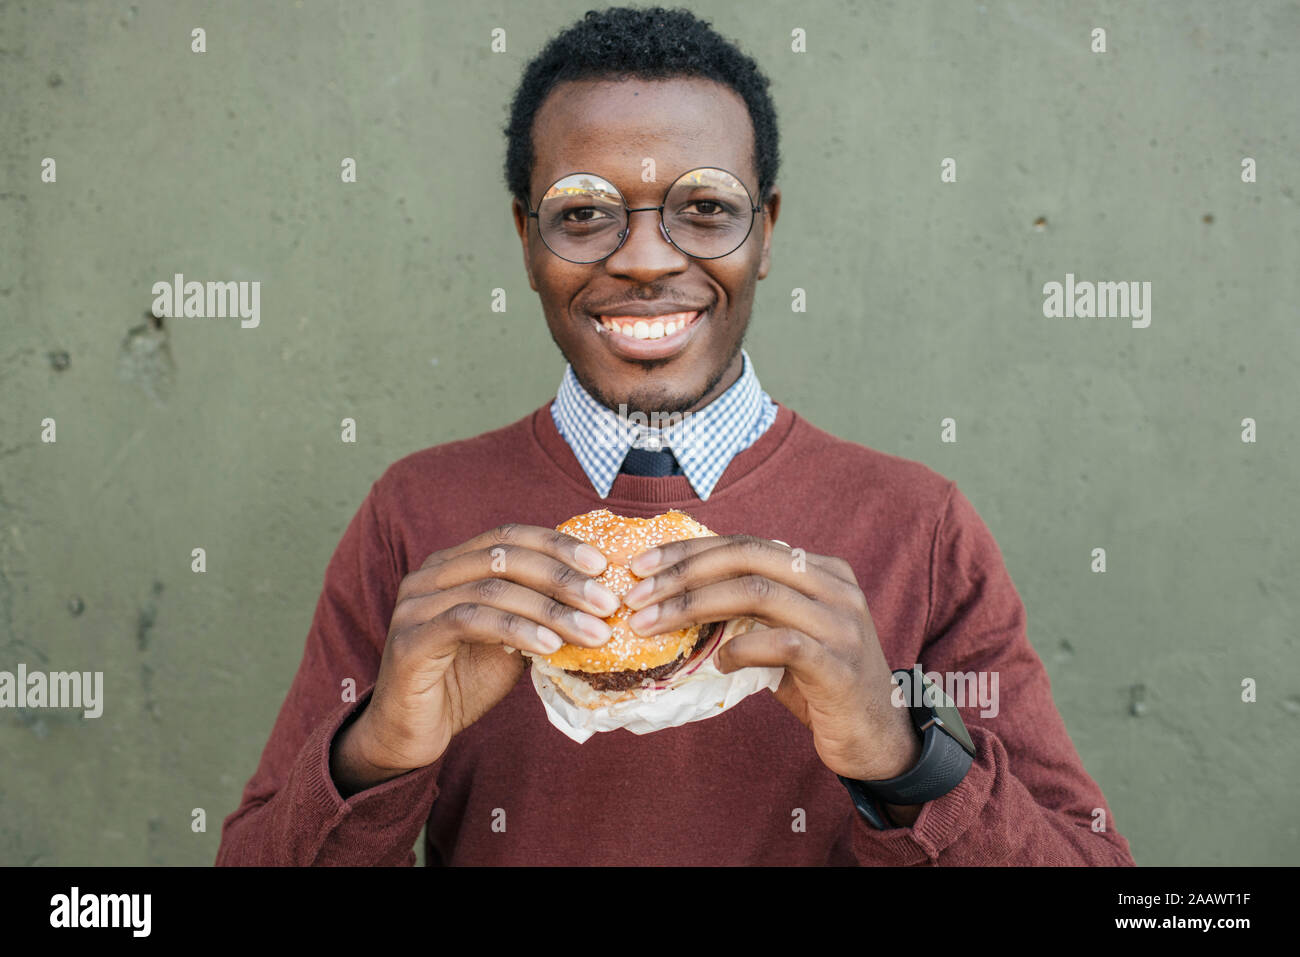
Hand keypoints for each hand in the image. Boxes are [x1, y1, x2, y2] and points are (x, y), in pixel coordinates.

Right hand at [330, 524, 620, 795]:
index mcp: (451, 565)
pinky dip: (517, 630)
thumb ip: (536, 615)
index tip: (602, 564)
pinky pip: (471, 622)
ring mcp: (415, 606)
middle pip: (504, 556)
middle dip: (563, 577)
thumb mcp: (509, 643)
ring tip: (593, 631)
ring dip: (551, 609)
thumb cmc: (462, 684)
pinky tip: (551, 646)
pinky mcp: (410, 641)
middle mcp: (428, 576)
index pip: (509, 537)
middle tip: (607, 601)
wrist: (410, 735)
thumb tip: (594, 600)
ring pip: (493, 589)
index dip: (557, 545)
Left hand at [623, 536, 922, 788]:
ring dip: (695, 607)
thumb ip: (752, 610)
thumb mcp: (787, 634)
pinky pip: (781, 643)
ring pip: (759, 593)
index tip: (642, 565)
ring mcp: (841, 625)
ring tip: (653, 625)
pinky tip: (719, 663)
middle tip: (637, 595)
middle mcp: (836, 587)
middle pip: (748, 558)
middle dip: (684, 572)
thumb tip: (676, 596)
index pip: (746, 544)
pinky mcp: (839, 666)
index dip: (690, 550)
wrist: (877, 739)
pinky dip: (740, 649)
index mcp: (822, 569)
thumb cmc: (821, 685)